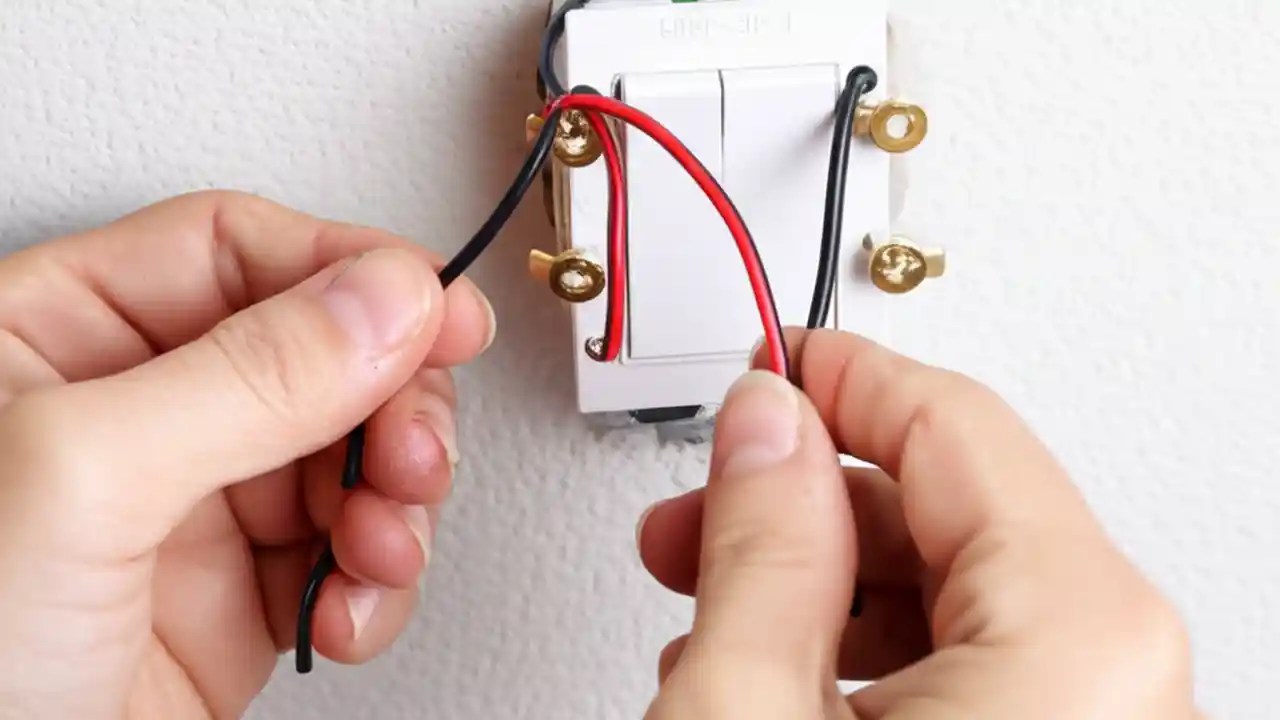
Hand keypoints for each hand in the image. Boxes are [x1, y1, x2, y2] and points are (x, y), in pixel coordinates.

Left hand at [0, 192, 493, 717]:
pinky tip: (348, 613)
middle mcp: (136, 411)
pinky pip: (350, 555)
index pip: (236, 252)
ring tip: (380, 550)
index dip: (350, 272)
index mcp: (59, 337)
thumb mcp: (85, 483)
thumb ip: (249, 377)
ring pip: (353, 455)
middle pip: (321, 353)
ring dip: (397, 503)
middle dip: (391, 405)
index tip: (438, 311)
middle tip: (413, 452)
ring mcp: (193, 506)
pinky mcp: (238, 596)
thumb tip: (387, 300)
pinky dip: (376, 583)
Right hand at [638, 330, 1198, 718]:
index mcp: (1078, 647)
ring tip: (714, 601)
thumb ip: (759, 544)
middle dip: (808, 498)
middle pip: (955, 512)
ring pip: (957, 595)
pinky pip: (973, 672)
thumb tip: (766, 428)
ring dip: (824, 582)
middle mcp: (1123, 691)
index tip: (772, 362)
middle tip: (709, 500)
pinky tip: (774, 667)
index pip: (956, 426)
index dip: (839, 377)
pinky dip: (868, 655)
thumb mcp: (746, 708)